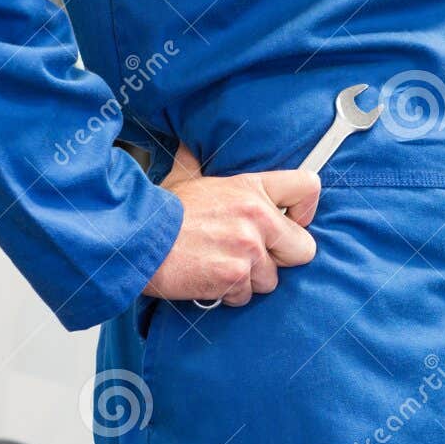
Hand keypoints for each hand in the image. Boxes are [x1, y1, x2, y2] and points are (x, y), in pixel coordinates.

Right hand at [144, 144, 319, 306]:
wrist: (137, 239)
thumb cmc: (160, 211)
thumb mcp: (184, 176)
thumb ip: (197, 163)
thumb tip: (189, 146)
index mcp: (251, 188)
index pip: (308, 188)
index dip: (305, 210)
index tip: (292, 221)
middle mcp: (256, 217)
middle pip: (304, 249)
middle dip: (281, 258)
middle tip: (253, 257)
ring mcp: (247, 249)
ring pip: (270, 280)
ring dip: (248, 280)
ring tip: (219, 266)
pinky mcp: (233, 276)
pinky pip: (245, 297)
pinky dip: (227, 295)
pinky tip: (207, 279)